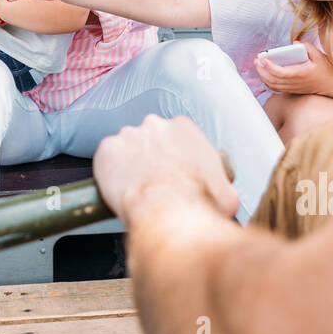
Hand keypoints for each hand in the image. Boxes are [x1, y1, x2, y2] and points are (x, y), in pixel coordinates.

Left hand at [92, 115, 239, 228]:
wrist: (167, 209)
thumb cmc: (197, 201)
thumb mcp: (226, 195)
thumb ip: (224, 189)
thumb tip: (226, 200)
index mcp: (183, 127)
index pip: (176, 136)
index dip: (174, 156)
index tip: (172, 172)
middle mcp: (154, 124)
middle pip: (150, 138)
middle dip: (150, 157)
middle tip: (153, 180)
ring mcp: (128, 135)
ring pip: (127, 148)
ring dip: (130, 163)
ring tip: (136, 187)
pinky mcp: (107, 150)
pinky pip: (106, 159)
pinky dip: (110, 171)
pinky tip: (119, 187)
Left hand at [254, 42, 332, 97]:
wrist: (332, 87)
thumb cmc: (325, 71)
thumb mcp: (320, 56)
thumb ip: (308, 47)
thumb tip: (295, 43)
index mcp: (300, 74)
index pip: (281, 72)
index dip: (270, 66)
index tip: (263, 59)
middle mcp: (294, 82)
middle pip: (272, 80)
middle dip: (261, 71)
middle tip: (256, 60)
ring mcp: (292, 88)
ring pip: (272, 85)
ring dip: (263, 77)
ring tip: (258, 66)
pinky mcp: (291, 90)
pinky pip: (275, 88)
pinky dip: (267, 82)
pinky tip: (264, 74)